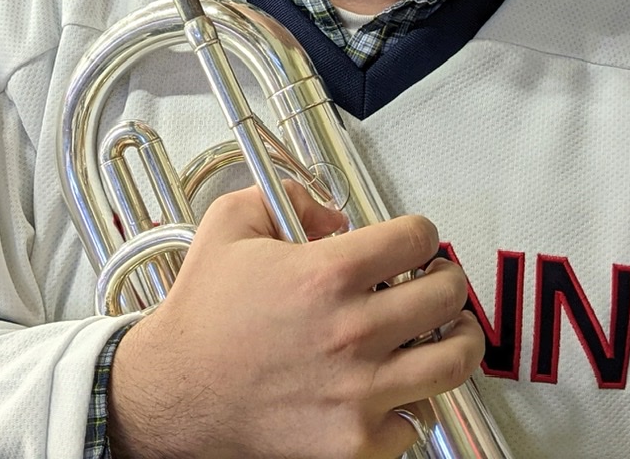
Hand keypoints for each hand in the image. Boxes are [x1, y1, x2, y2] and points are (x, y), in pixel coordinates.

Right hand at [107, 182, 482, 458]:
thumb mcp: (231, 223)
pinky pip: (418, 419)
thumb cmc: (202, 317)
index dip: (420, 233)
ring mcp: (359, 391)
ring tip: (447, 330)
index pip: (418, 238)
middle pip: (446, 294)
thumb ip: (287, 195)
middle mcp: (353, 331)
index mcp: (328, 274)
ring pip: (453, 360)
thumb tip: (333, 216)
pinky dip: (416, 401)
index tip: (415, 242)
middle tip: (436, 280)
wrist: (171, 394)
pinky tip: (398, 384)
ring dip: (457, 338)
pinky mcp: (354, 441)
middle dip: (446, 278)